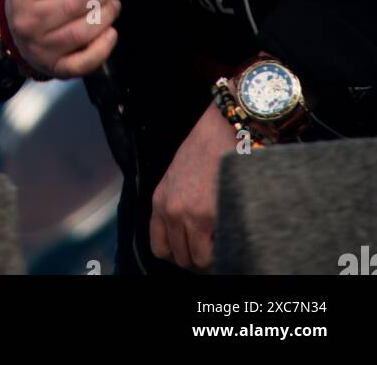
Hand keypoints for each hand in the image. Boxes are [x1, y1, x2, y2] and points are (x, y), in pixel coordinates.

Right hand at [4, 0, 120, 79]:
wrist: (13, 29)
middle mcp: (28, 20)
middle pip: (73, 4)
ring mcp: (41, 47)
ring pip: (82, 32)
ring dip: (106, 16)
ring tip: (111, 7)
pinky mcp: (56, 67)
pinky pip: (84, 62)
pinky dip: (103, 47)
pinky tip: (110, 32)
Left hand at [149, 98, 238, 271]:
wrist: (216, 129)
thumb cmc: (200, 152)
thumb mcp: (174, 180)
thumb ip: (173, 207)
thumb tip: (185, 239)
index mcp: (160, 202)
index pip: (159, 248)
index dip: (177, 253)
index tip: (191, 249)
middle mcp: (172, 212)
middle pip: (181, 258)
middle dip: (197, 257)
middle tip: (212, 247)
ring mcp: (191, 216)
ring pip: (199, 260)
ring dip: (212, 256)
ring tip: (222, 241)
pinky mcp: (212, 215)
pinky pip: (217, 250)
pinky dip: (225, 249)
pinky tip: (230, 233)